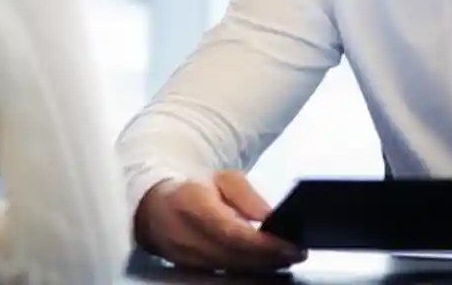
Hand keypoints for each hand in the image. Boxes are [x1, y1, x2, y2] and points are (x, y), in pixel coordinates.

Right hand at [135, 171, 305, 271]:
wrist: (154, 208)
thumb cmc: (194, 190)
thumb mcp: (223, 180)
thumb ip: (249, 198)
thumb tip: (272, 218)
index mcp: (192, 204)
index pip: (231, 232)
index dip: (263, 243)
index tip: (289, 245)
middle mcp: (186, 235)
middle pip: (233, 255)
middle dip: (269, 257)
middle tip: (297, 253)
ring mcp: (185, 257)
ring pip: (229, 268)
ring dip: (261, 266)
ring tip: (287, 258)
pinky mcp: (188, 269)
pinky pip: (222, 272)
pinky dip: (247, 269)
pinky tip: (266, 264)